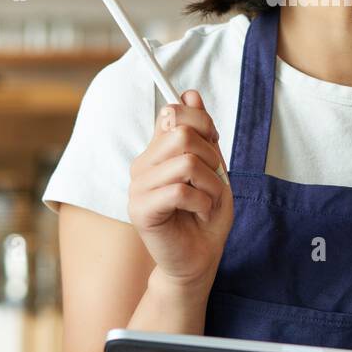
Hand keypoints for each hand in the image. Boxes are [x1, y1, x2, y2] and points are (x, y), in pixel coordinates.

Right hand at [127, 90, 232, 289]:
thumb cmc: (206, 214)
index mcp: (156, 151)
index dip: (202, 122)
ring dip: (212, 184)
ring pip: (186, 162)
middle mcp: (142, 165)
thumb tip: (190, 92)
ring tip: (208, 202)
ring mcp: (137, 187)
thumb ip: (201, 134)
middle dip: (212, 157)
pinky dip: (203, 203)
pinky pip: (181, 191)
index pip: (174, 112)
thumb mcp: (212, 167)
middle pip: (182, 134)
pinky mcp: (140, 210)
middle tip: (213, 182)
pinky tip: (200, 214)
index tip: (214, 143)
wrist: (199, 259)